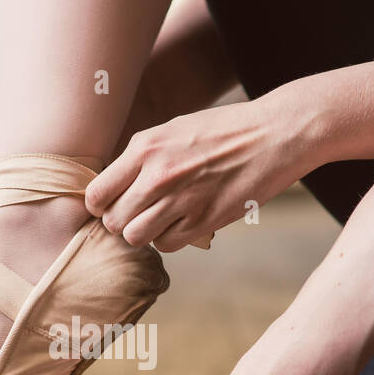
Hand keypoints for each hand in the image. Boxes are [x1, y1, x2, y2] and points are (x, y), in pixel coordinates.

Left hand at [86, 94, 309, 251]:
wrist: (275, 134)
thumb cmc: (224, 131)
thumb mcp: (174, 129)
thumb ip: (142, 157)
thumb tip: (113, 185)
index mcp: (145, 147)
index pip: (97, 194)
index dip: (101, 205)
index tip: (113, 204)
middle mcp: (158, 175)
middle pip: (113, 221)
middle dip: (122, 222)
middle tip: (140, 214)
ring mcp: (181, 200)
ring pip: (135, 238)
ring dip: (144, 233)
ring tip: (159, 220)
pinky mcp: (204, 221)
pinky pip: (166, 245)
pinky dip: (168, 239)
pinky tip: (181, 223)